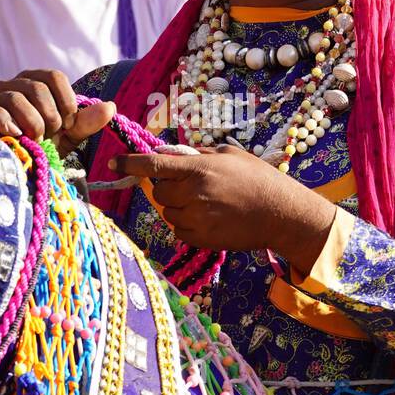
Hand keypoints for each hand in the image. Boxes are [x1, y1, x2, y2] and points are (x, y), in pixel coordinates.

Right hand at [0, 69, 114, 157]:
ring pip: (16, 98)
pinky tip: (17, 136)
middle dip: (50, 116)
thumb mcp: (67, 136)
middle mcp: (15, 84)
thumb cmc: (41, 145)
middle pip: (37, 88)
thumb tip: (111, 106)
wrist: (14, 163)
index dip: (65, 101)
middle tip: (49, 135)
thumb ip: (86, 122)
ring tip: (34, 139)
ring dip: (32, 123)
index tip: (68, 124)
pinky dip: (8, 124)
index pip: (53, 76)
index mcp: (37, 82)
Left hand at [111, 146, 336, 272]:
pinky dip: (187, 224)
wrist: (281, 213)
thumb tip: (171, 155)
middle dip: (168, 187)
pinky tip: (210, 218)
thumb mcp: (229, 155)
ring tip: (207, 203)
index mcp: (198, 169)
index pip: (152, 165)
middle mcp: (192, 194)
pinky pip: (178, 230)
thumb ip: (196, 155)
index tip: (114, 162)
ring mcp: (195, 219)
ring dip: (178, 206)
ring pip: (167, 212)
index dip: (129, 163)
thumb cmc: (258, 179)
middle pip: (158, 191)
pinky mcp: (199, 239)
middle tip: (191, 185)